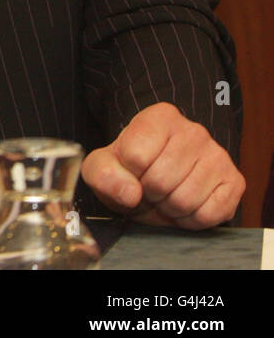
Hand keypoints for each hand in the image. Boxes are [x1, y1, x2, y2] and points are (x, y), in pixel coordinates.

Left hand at [82, 102, 244, 228]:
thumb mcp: (102, 167)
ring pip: (185, 200)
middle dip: (148, 194)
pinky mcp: (235, 182)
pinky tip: (185, 205)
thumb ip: (103, 174)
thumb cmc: (129, 170)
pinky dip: (191, 220)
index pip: (135, 156)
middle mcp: (194, 130)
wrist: (159, 182)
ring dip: (169, 208)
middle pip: (160, 181)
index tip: (131, 172)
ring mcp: (218, 155)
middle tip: (149, 189)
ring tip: (165, 196)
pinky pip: (209, 214)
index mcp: (159, 117)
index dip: (128, 174)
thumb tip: (129, 192)